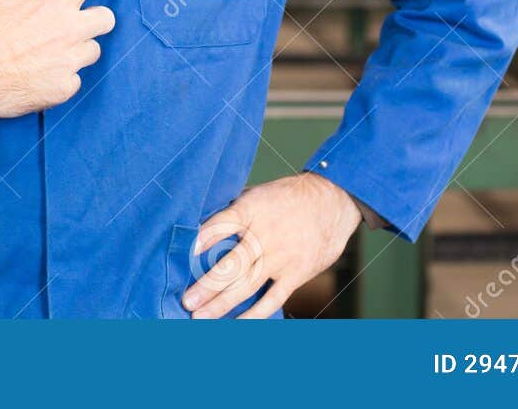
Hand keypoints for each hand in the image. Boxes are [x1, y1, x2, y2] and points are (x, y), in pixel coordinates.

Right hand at [0, 0, 146, 119]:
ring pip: (91, 51)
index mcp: (56, 0)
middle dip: (91, 21)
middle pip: (106, 19)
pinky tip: (34, 75)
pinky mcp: (64, 88)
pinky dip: (59, 77)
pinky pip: (74, 79)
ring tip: (40, 53)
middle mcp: (70, 28)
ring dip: (74, 50)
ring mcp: (70, 61)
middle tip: (63, 27)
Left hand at [181, 172, 361, 318]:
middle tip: (187, 301)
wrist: (333, 201)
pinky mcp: (295, 274)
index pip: (221, 225)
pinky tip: (236, 324)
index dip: (202, 239)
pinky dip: (254, 314)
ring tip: (200, 316)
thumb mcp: (259, 194)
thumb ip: (235, 211)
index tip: (184, 253)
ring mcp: (280, 257)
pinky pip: (272, 298)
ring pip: (247, 284)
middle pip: (231, 264)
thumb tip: (204, 227)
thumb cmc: (290, 196)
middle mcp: (264, 235)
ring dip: (222, 303)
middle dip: (207, 285)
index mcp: (251, 210)